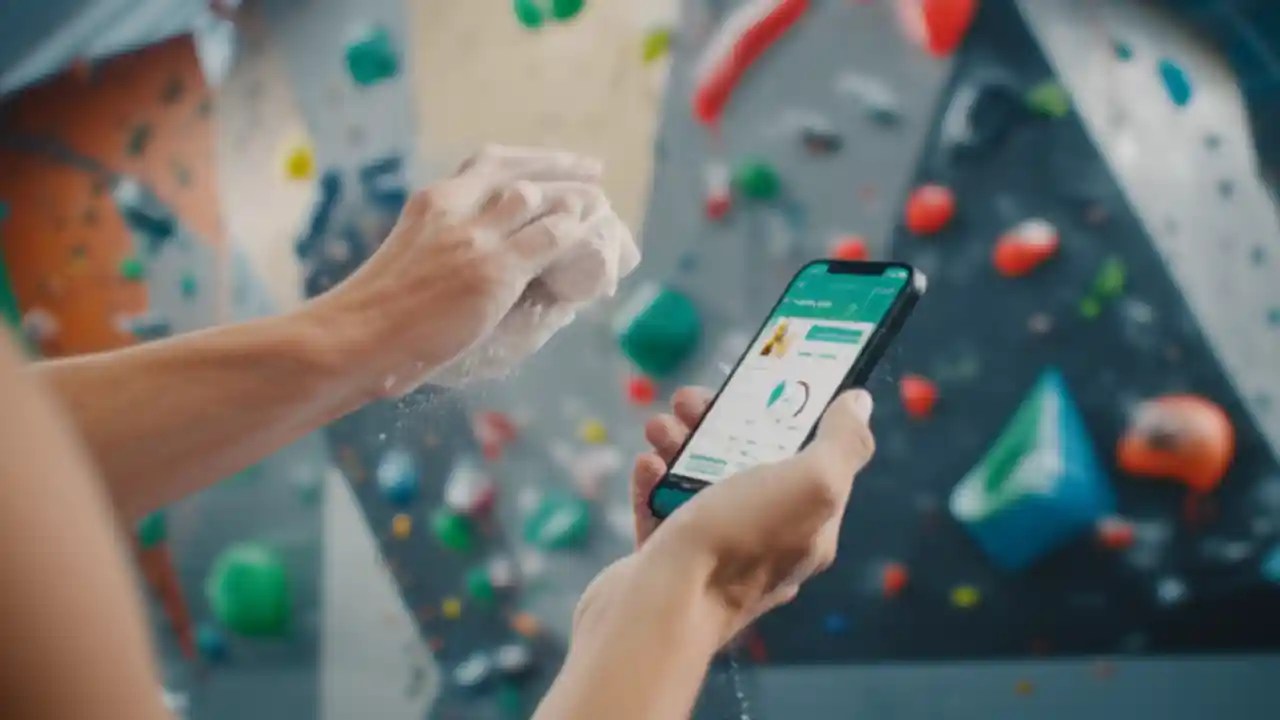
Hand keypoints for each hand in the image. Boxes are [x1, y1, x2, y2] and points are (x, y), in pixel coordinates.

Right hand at [306, 145, 638, 394]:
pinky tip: (590, 239)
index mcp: (432, 201)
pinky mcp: (495, 270)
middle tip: (592, 172)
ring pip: (540, 199)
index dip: (529, 159)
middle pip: (521, 172)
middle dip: (562, 169)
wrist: (353, 337)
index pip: (487, 162)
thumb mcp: (411, 261)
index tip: (554, 162)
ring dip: (575, 201)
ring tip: (599, 207)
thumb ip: (445, 251)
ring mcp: (476, 238)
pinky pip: (551, 239)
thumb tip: (488, 267)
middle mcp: (456, 207)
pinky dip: (575, 235)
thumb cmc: (374, 318)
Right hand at [617, 386, 874, 646]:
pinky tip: (645, 465)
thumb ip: (842, 443)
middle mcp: (766, 544)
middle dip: (719, 424)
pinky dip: (653, 481)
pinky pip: (661, 510)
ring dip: (679, 444)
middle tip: (689, 401)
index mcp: (809, 530)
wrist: (657, 610)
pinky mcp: (665, 562)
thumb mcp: (811, 483)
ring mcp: (714, 555)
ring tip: (659, 426)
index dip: (789, 418)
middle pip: (748, 465)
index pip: (811, 463)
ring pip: (699, 483)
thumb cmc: (737, 543)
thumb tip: (861, 403)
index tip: (759, 384)